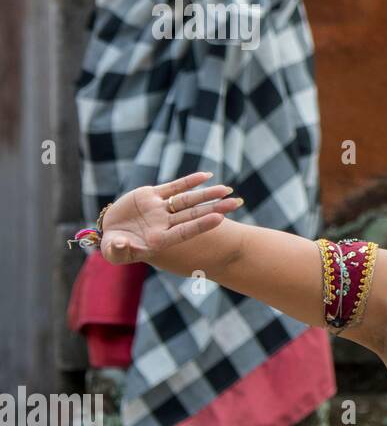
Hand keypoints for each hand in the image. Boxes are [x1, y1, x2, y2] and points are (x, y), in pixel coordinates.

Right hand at [99, 172, 242, 265]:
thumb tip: (120, 244)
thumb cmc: (115, 246)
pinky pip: (174, 187)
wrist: (110, 232)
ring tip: (227, 189)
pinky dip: (189, 181)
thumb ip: (118, 248)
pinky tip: (207, 176)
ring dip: (207, 194)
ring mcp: (160, 208)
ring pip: (187, 200)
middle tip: (237, 203)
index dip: (201, 225)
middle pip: (194, 215)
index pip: (185, 231)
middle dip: (215, 208)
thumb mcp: (114, 250)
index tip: (219, 218)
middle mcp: (164, 224)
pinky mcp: (152, 195)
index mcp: (159, 239)